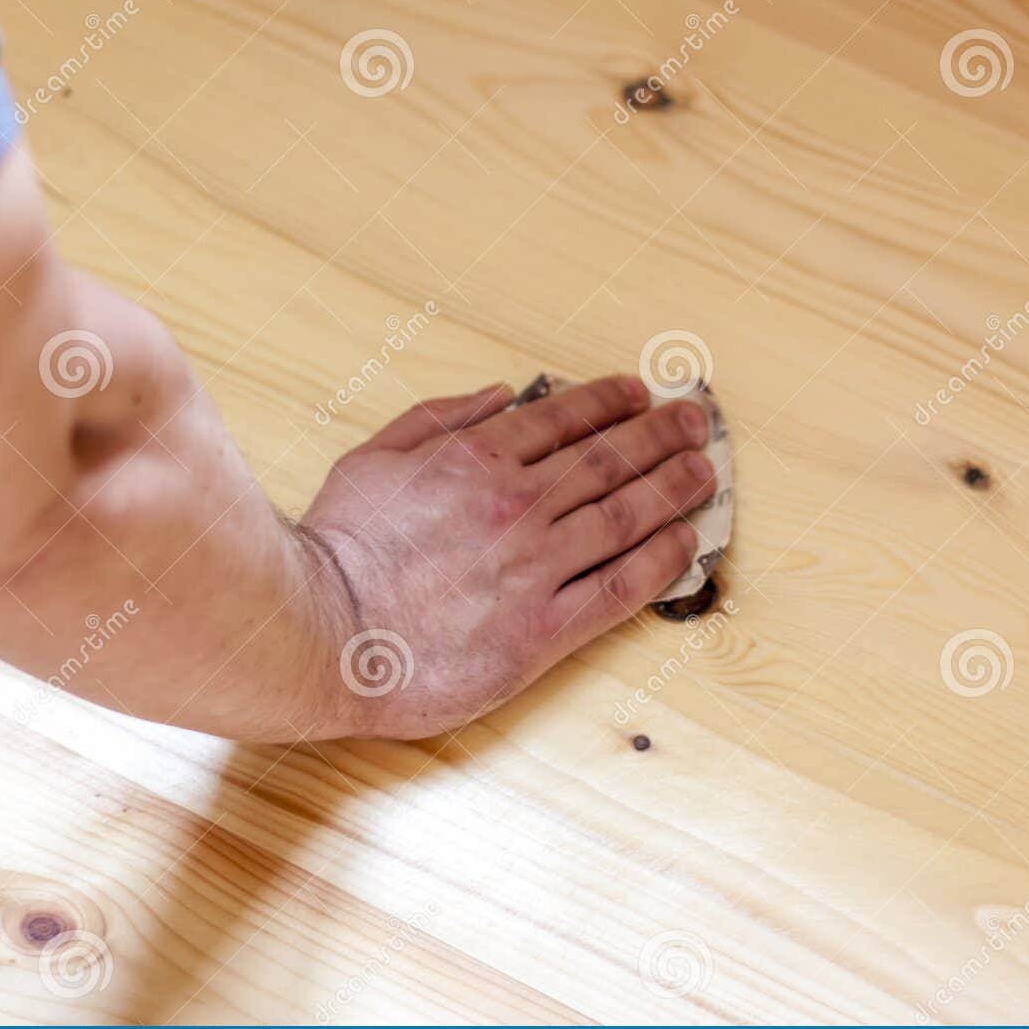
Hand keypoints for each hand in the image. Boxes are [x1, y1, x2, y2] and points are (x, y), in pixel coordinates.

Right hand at [301, 374, 715, 738]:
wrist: (323, 636)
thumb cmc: (338, 550)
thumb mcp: (372, 458)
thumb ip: (438, 417)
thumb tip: (500, 392)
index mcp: (474, 460)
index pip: (562, 420)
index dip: (609, 402)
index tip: (640, 393)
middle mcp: (515, 506)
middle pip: (608, 461)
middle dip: (659, 434)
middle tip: (694, 421)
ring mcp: (534, 567)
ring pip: (626, 515)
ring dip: (674, 488)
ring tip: (705, 472)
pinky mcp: (543, 630)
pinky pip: (621, 588)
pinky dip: (662, 560)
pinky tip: (688, 541)